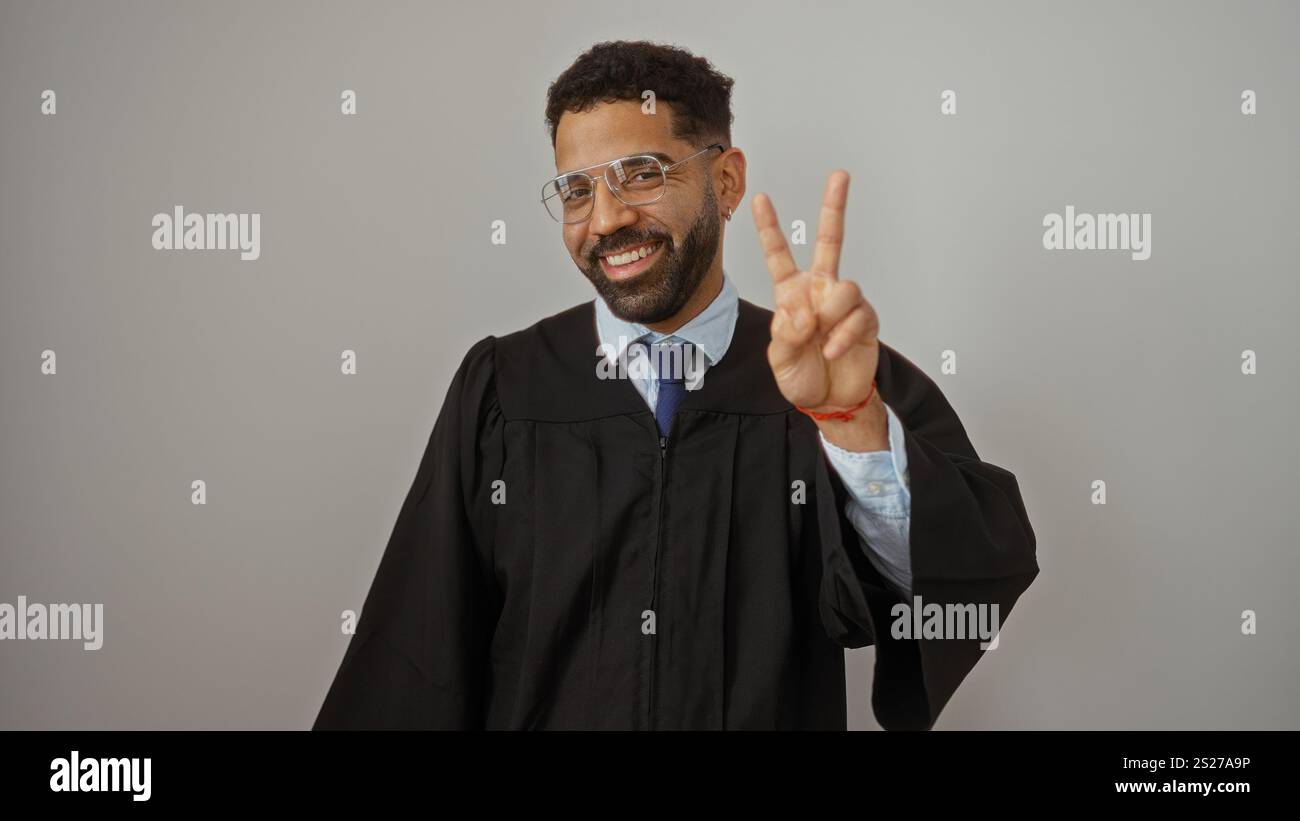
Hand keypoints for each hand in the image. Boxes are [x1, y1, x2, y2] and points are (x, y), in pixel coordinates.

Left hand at [752, 170, 879, 412]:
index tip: (760, 199)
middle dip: (835, 207)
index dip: (770, 228)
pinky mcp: (866, 319)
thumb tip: (806, 312)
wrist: (831, 402)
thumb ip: (786, 334)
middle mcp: (820, 290)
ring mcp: (844, 303)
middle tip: (840, 175)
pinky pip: (857, 315)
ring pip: (845, 286)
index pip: (779, 256)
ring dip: (830, 315)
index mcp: (792, 294)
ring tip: (821, 340)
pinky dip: (842, 336)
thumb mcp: (779, 359)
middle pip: (830, 241)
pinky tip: (833, 351)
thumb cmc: (802, 377)